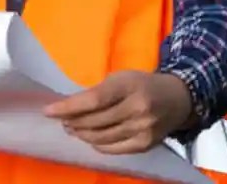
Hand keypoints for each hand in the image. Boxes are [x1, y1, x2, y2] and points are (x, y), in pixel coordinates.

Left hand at [43, 70, 194, 154]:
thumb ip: (98, 92)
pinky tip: (91, 138)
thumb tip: (69, 108)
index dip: (68, 107)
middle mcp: (138, 108)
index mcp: (129, 85)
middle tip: (61, 121)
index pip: (93, 100)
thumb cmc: (142, 84)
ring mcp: (143, 128)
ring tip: (72, 129)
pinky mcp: (146, 144)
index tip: (48, 111)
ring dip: (82, 134)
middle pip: (95, 121)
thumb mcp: (121, 78)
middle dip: (73, 122)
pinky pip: (114, 148)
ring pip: (102, 137)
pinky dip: (98, 144)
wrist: (177, 99)